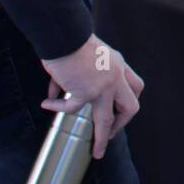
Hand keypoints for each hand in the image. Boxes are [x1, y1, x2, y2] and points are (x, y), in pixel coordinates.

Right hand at [40, 34, 144, 159]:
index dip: (129, 101)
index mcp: (119, 65)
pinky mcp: (84, 92)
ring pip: (106, 120)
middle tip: (111, 134)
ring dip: (102, 138)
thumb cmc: (73, 37)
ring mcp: (102, 87)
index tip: (119, 111)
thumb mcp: (91, 51)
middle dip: (122, 124)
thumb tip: (64, 89)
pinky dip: (58, 108)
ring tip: (96, 151)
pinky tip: (48, 105)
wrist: (64, 33)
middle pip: (130, 107)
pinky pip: (71, 108)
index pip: (136, 86)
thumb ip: (86, 70)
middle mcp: (115, 77)